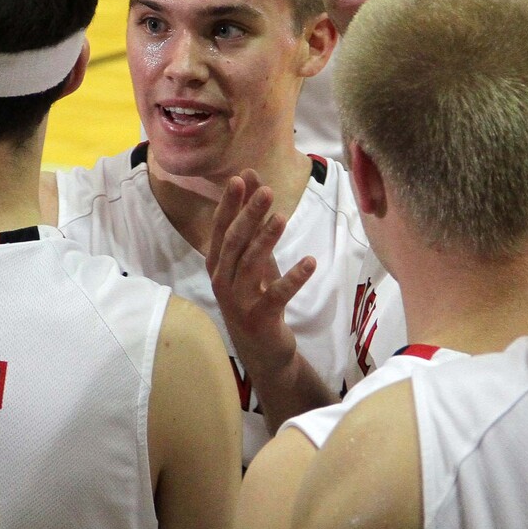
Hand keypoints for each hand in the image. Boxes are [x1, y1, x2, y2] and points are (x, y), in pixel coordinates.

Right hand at [206, 169, 316, 375]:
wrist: (262, 350)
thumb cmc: (256, 297)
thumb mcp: (254, 260)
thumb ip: (252, 223)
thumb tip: (252, 180)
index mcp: (218, 264)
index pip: (220, 228)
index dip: (229, 204)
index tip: (240, 178)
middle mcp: (222, 280)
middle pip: (234, 243)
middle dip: (248, 215)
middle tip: (266, 191)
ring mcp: (238, 301)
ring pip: (250, 265)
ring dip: (266, 239)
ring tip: (282, 217)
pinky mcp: (260, 319)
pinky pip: (277, 294)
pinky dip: (294, 277)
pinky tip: (310, 262)